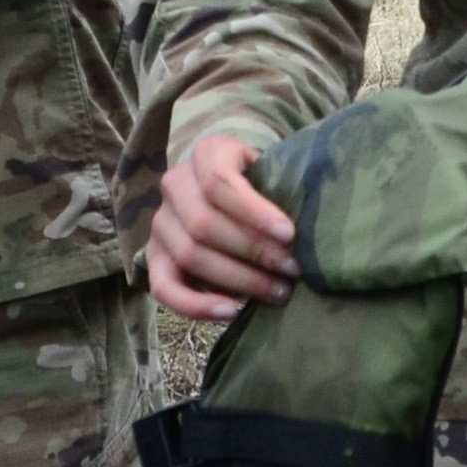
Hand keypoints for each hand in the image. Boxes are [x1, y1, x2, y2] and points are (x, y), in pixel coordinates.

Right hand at [147, 130, 298, 323]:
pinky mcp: (155, 256)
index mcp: (206, 154)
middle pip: (204, 223)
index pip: (218, 182)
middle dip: (254, 252)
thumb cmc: (263, 182)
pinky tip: (231, 312)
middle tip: (293, 270)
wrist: (231, 187)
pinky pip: (164, 287)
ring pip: (190, 255)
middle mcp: (175, 184)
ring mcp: (161, 222)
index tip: (289, 234)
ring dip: (238, 280)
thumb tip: (310, 231)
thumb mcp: (272, 171)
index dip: (253, 211)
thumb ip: (282, 190)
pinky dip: (195, 305)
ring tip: (279, 292)